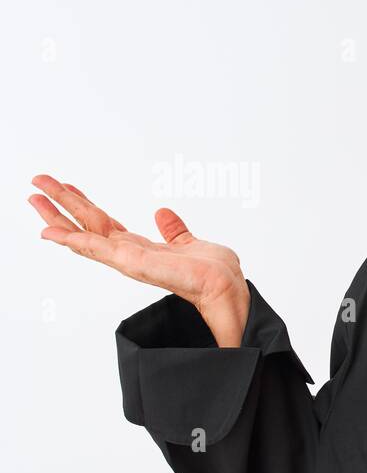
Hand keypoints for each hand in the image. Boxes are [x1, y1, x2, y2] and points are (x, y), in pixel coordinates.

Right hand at [27, 174, 250, 346]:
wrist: (225, 287)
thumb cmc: (212, 271)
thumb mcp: (188, 242)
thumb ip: (173, 230)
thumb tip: (162, 213)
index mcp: (140, 249)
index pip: (104, 225)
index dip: (83, 206)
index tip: (66, 188)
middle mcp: (129, 255)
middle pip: (87, 226)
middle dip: (61, 205)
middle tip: (35, 185)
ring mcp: (127, 260)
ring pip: (83, 235)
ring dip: (57, 216)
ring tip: (34, 198)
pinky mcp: (132, 263)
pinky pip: (96, 248)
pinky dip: (72, 239)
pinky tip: (51, 231)